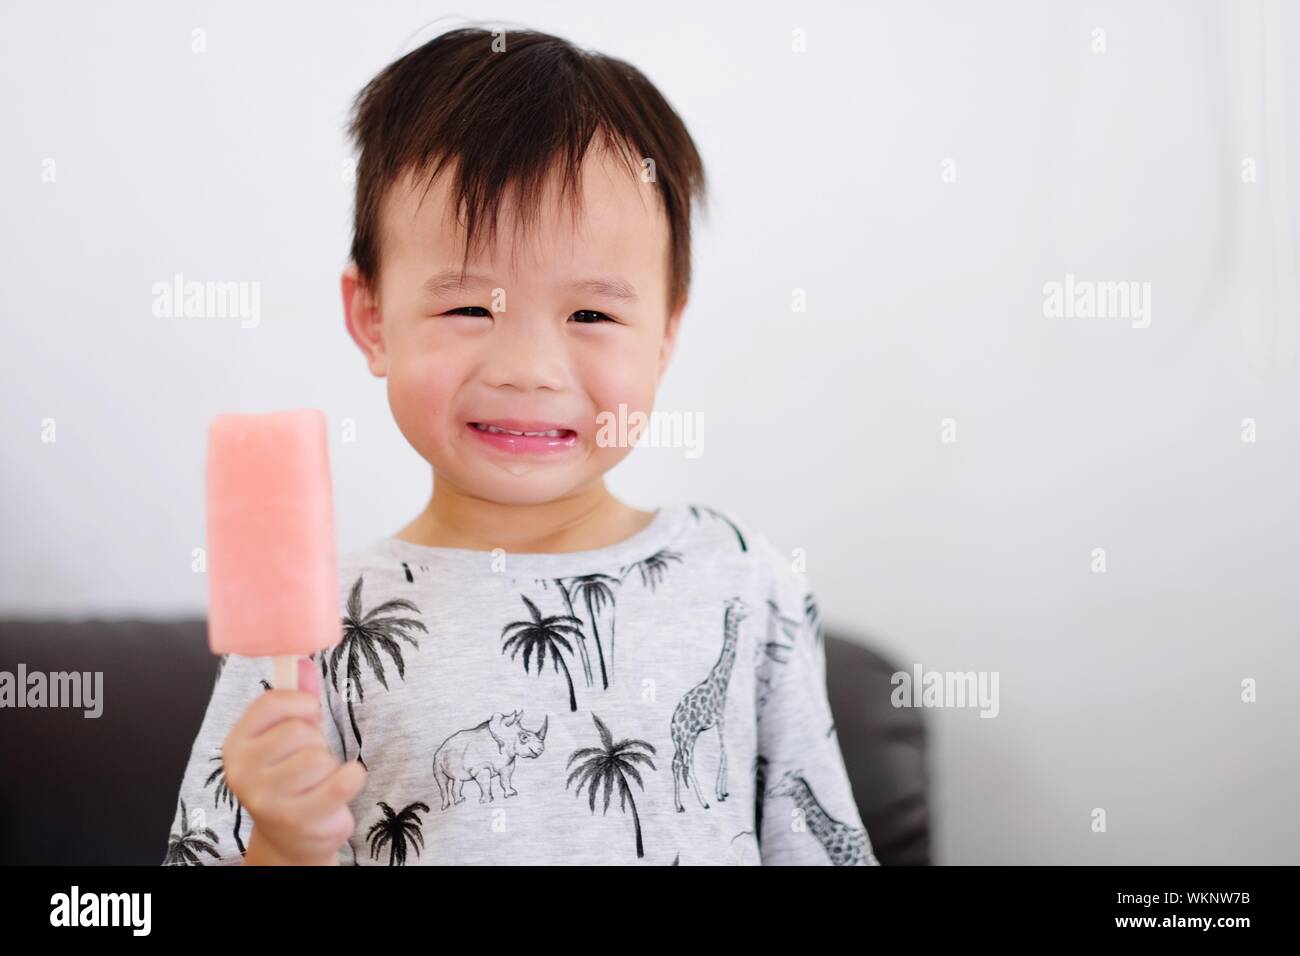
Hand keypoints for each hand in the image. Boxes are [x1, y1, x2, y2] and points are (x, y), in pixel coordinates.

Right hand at [223, 656, 365, 864]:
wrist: (290, 837)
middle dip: (316, 741)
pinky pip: (342, 781)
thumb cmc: (292, 777)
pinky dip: (352, 778)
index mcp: (237, 744)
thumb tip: (301, 662)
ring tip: (318, 781)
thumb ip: (296, 699)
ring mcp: (266, 799)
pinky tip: (342, 786)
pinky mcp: (296, 819)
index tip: (308, 715)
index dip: (300, 703)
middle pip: (298, 731)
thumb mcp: (289, 734)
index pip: (270, 703)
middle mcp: (243, 772)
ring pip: (318, 757)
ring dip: (330, 765)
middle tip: (309, 760)